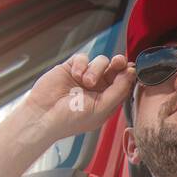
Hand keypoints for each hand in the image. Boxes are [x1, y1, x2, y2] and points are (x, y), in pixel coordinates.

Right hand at [18, 53, 135, 143]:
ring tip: (86, 82)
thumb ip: (118, 91)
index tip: (132, 69)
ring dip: (96, 69)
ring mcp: (85, 77)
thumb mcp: (101, 108)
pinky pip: (83, 58)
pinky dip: (81, 64)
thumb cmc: (72, 118)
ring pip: (100, 61)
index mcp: (108, 99)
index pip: (124, 83)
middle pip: (115, 69)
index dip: (129, 74)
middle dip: (119, 63)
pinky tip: (76, 74)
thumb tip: (131, 73)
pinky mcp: (71, 68)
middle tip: (119, 61)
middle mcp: (99, 87)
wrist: (44, 115)